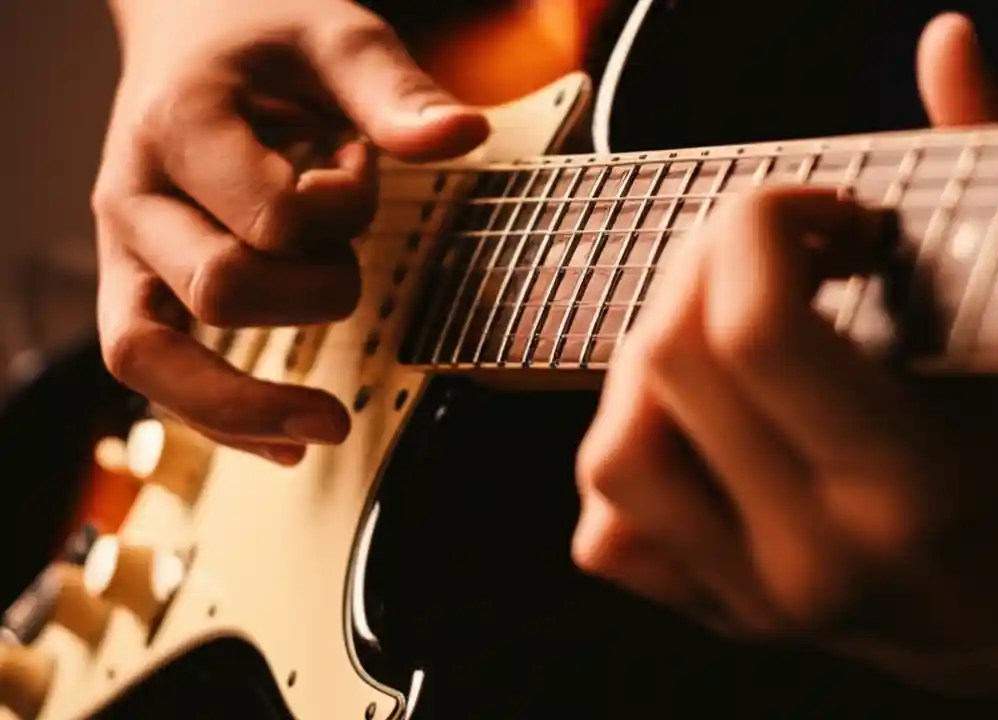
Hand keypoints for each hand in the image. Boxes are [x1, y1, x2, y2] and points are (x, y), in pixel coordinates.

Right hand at [91, 0, 488, 463]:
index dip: (343, 214)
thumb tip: (462, 136)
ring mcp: (128, 248)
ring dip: (244, 404)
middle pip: (219, 288)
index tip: (360, 169)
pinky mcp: (139, 283)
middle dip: (313, 289)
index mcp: (179, 125)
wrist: (190, 26)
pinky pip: (154, 373)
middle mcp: (134, 194)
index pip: (274, 219)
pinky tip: (283, 445)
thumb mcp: (336, 35)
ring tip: (327, 428)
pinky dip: (217, 419)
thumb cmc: (263, 32)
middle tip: (345, 250)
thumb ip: (394, 91)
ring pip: (149, 357)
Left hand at [571, 14, 997, 698]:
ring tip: (731, 330)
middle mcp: (816, 560)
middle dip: (707, 264)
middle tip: (781, 252)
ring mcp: (760, 602)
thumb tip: (946, 47)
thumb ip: (996, 166)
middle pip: (665, 367)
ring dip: (650, 361)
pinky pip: (610, 536)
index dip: (762, 226)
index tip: (818, 212)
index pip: (753, 329)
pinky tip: (705, 421)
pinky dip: (635, 459)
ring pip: (614, 456)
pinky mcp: (727, 615)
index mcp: (907, 490)